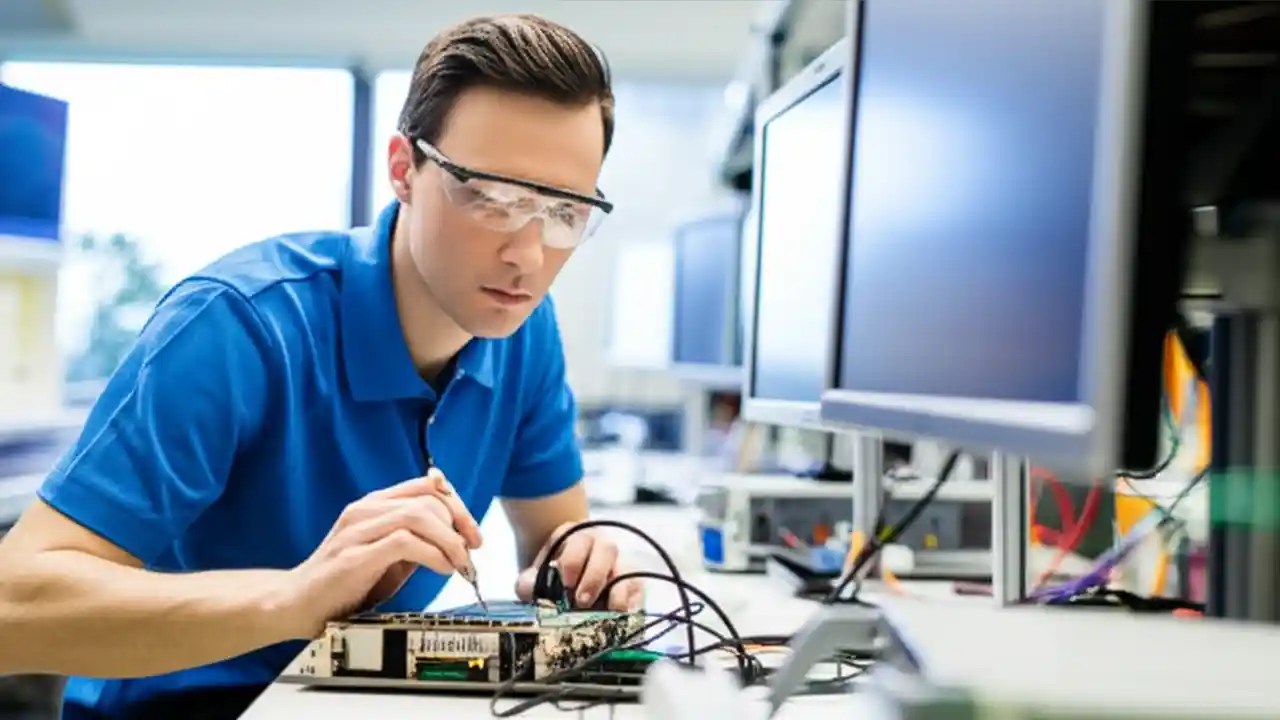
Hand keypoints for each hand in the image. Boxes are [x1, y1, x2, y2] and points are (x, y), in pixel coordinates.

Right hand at [282, 469, 482, 637]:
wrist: (296, 604)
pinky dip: (433, 554)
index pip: (427, 485)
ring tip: (460, 563)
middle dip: (460, 524)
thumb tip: (457, 536)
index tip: (473, 532)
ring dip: (450, 540)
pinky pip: (404, 542)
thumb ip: (416, 540)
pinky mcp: (354, 555)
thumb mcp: (389, 555)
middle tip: (472, 551)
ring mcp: (357, 530)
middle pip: (429, 499)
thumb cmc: (343, 582)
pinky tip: (441, 569)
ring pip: (419, 515)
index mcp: (374, 504)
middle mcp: (365, 510)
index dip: (458, 505)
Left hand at [514, 522, 642, 611]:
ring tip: (607, 611)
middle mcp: (600, 544)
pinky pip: (638, 587)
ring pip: (625, 567)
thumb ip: (527, 582)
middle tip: (581, 601)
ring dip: (616, 591)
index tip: (564, 582)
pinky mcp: (633, 581)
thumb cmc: (551, 580)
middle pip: (605, 550)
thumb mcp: (534, 578)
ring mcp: (619, 562)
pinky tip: (622, 615)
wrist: (568, 589)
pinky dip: (632, 602)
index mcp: (574, 537)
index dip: (572, 560)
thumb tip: (527, 589)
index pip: (576, 538)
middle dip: (594, 576)